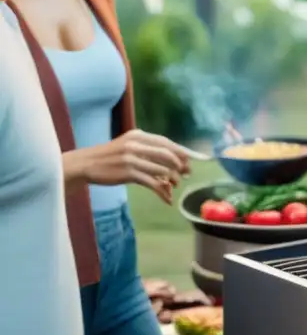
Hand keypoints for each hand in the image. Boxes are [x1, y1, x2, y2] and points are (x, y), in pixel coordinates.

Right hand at [70, 130, 192, 204]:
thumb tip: (172, 161)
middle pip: (167, 155)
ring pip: (161, 170)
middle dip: (180, 165)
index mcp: (139, 135)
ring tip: (175, 186)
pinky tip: (167, 199)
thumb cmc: (109, 156)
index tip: (192, 161)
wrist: (85, 164)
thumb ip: (148, 149)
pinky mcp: (128, 173)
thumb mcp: (128, 145)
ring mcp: (132, 159)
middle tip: (186, 174)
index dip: (182, 152)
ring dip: (172, 179)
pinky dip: (162, 192)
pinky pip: (152, 183)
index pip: (167, 142)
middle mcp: (136, 145)